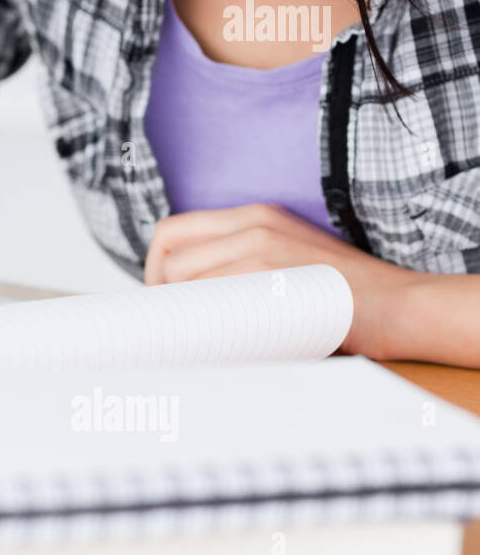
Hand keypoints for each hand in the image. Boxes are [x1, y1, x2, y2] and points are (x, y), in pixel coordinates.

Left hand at [144, 202, 414, 358]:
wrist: (401, 305)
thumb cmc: (342, 298)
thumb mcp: (289, 260)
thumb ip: (242, 267)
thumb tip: (189, 301)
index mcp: (253, 216)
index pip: (172, 231)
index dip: (154, 269)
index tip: (163, 301)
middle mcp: (252, 222)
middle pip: (169, 257)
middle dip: (160, 295)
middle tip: (175, 326)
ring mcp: (261, 245)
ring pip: (182, 277)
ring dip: (179, 310)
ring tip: (194, 335)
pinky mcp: (270, 272)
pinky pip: (210, 295)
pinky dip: (200, 320)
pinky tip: (211, 339)